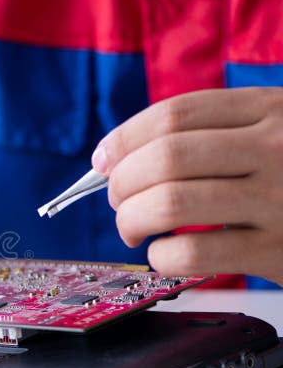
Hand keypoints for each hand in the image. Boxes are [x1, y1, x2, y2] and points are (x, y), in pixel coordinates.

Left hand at [93, 87, 282, 284]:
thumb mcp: (278, 132)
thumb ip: (218, 133)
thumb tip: (121, 157)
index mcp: (272, 110)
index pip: (175, 114)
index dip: (125, 138)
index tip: (103, 160)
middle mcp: (276, 148)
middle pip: (165, 157)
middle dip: (121, 182)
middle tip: (117, 200)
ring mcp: (280, 200)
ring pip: (171, 202)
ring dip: (131, 219)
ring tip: (132, 229)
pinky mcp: (279, 251)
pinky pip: (194, 253)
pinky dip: (161, 257)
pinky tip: (164, 255)